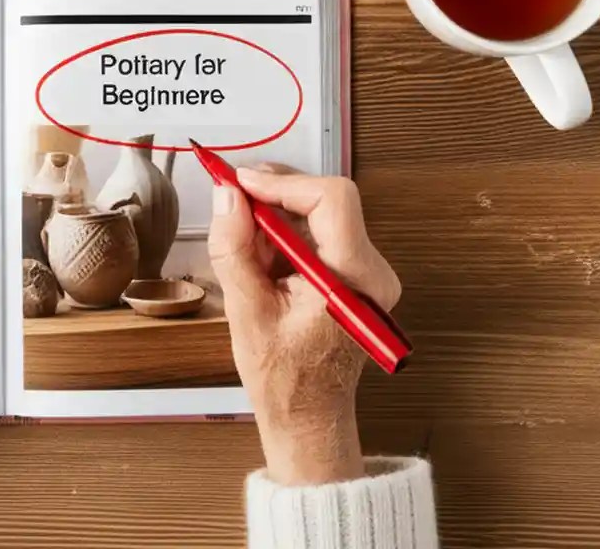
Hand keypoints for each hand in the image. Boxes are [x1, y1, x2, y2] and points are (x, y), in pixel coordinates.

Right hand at [208, 165, 400, 485]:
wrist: (309, 417)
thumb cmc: (286, 381)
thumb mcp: (246, 312)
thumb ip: (234, 249)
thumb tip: (226, 197)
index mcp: (354, 280)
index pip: (331, 199)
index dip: (282, 182)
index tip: (241, 181)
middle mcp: (372, 272)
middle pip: (327, 201)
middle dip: (274, 195)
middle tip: (232, 198)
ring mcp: (367, 273)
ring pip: (321, 215)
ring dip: (275, 217)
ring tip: (242, 244)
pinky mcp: (354, 275)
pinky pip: (320, 235)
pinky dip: (284, 236)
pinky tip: (260, 260)